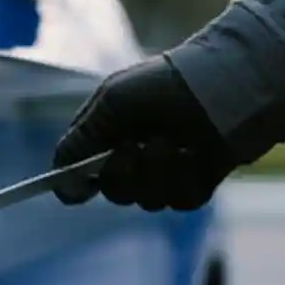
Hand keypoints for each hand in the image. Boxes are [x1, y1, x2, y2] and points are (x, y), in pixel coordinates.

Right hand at [53, 54, 233, 210]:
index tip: (80, 190)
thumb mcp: (111, 102)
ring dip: (159, 172)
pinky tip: (195, 153)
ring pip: (149, 200)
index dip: (75, 185)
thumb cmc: (163, 84)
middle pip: (114, 192)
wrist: (224, 85)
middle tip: (136, 147)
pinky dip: (185, 177)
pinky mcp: (196, 183)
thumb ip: (80, 141)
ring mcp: (166, 172)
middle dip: (124, 173)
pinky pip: (181, 200)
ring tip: (174, 143)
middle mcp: (134, 156)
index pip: (79, 173)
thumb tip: (60, 184)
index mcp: (108, 134)